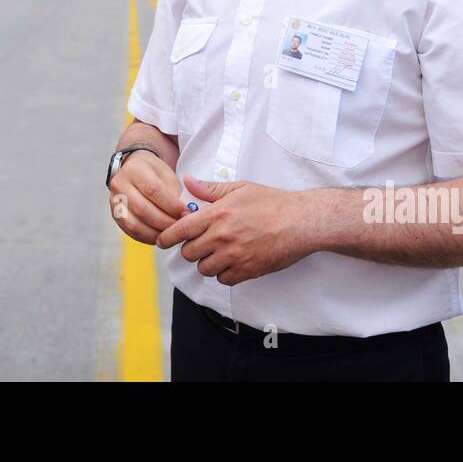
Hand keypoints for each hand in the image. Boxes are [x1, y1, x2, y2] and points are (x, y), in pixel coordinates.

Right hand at [107, 150, 189, 244]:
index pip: (153, 190)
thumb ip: (174, 192)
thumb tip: (184, 214)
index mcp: (134, 169)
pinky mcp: (115, 216)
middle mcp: (119, 185)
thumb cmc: (154, 173)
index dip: (171, 205)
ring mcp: (114, 202)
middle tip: (181, 228)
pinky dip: (147, 237)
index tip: (186, 213)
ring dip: (155, 233)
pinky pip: (130, 232)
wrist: (133, 171)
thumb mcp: (167, 174)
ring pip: (134, 224)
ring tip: (171, 234)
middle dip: (164, 222)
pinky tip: (160, 236)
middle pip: (142, 209)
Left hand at [155, 176, 315, 285]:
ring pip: (204, 268)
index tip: (162, 241)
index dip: (166, 237)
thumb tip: (188, 181)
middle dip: (190, 249)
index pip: (180, 230)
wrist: (300, 222)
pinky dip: (224, 274)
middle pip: (189, 253)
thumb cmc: (271, 202)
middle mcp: (222, 236)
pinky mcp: (247, 270)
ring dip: (206, 262)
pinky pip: (223, 279)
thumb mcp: (240, 188)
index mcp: (217, 214)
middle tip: (199, 243)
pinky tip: (231, 262)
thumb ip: (210, 189)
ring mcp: (234, 256)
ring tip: (217, 253)